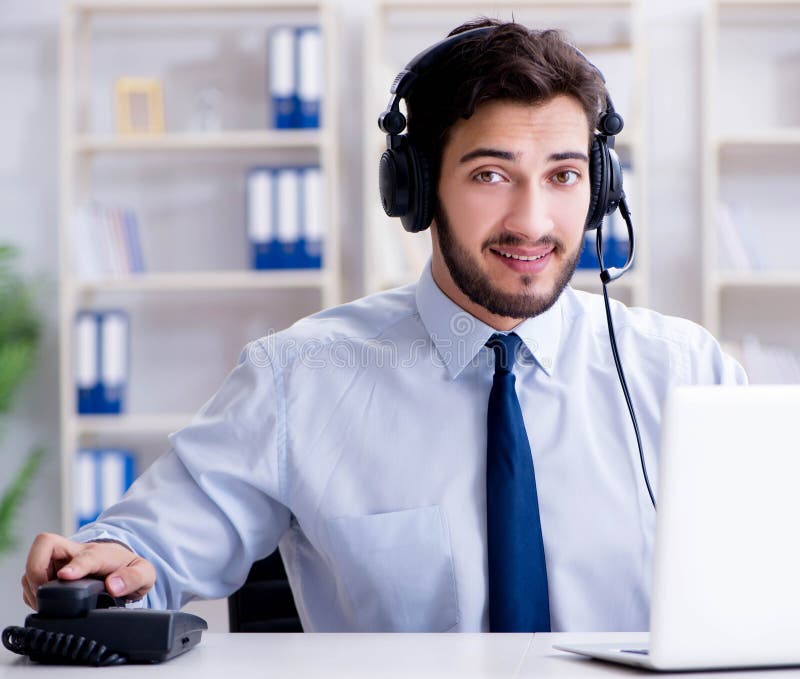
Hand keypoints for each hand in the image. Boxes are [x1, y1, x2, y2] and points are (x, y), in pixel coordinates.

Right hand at [21, 532, 155, 609]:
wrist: (121, 568)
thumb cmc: (129, 569)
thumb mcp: (144, 574)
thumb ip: (134, 578)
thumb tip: (114, 586)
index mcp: (101, 553)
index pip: (86, 555)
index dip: (74, 566)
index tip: (65, 575)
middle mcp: (77, 552)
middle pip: (46, 545)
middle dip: (37, 568)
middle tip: (42, 590)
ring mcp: (61, 560)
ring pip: (34, 562)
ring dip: (33, 583)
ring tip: (45, 601)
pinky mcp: (49, 571)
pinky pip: (30, 578)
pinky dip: (31, 592)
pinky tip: (45, 601)